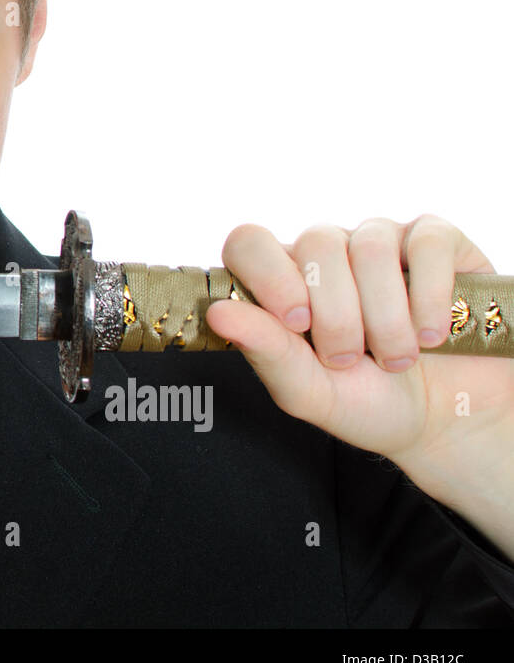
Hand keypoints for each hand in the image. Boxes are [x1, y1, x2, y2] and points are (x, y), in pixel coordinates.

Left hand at [205, 215, 513, 512]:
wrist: (447, 421)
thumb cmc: (368, 403)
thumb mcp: (308, 391)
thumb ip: (264, 350)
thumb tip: (215, 311)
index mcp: (282, 281)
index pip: (249, 243)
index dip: (268, 275)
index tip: (297, 324)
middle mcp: (327, 252)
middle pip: (316, 246)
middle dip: (337, 316)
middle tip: (349, 360)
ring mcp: (379, 240)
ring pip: (370, 246)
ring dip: (386, 317)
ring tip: (396, 359)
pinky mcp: (435, 241)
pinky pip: (426, 244)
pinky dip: (429, 296)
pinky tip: (432, 334)